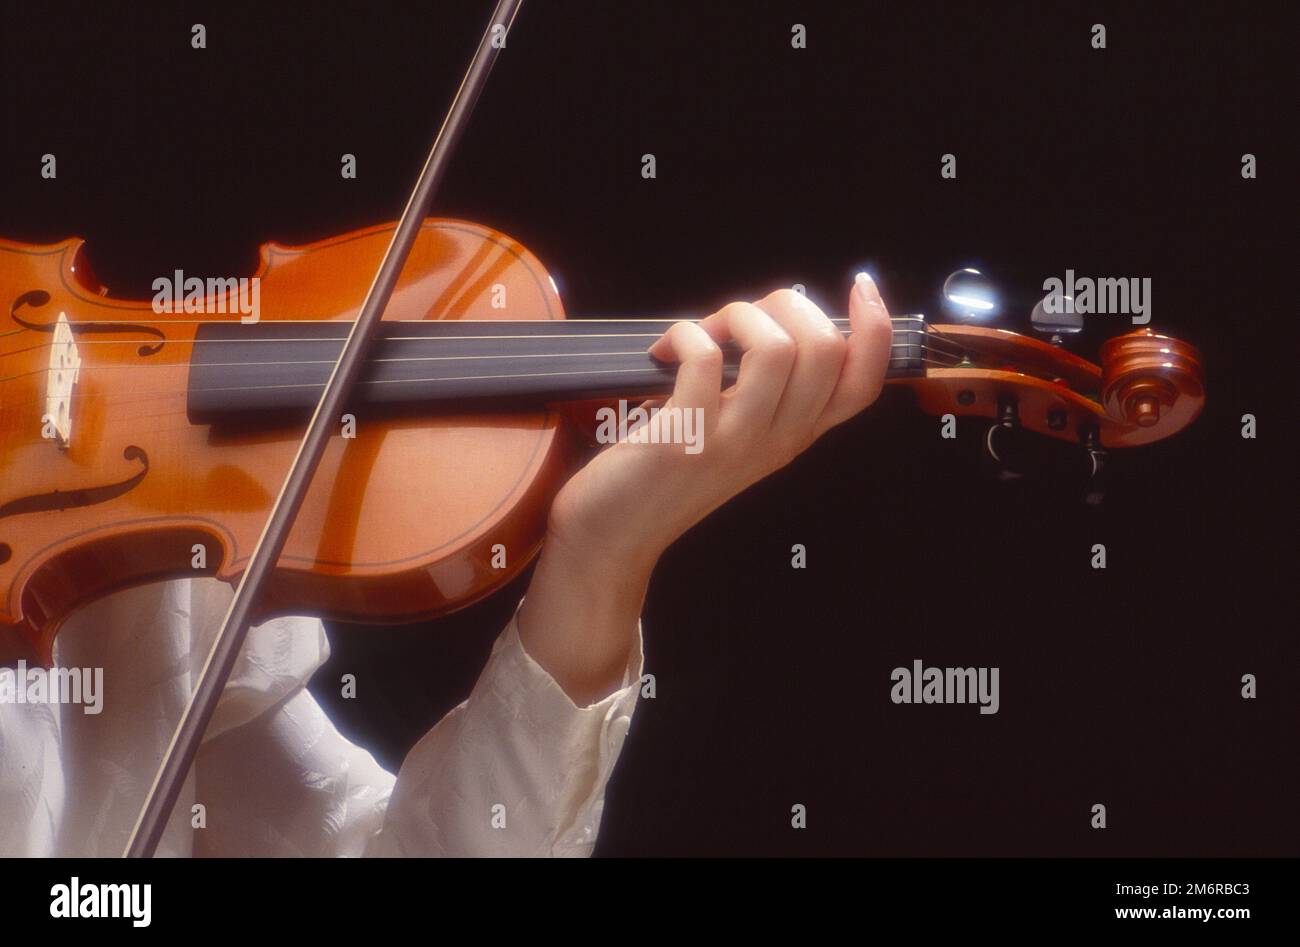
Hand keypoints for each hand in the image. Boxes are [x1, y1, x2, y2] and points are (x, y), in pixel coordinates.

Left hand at [547, 273, 893, 571]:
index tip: (860, 286)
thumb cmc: (663, 476)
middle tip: (739, 319)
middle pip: (829, 349)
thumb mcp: (735, 436)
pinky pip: (706, 356)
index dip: (874, 327)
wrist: (613, 537)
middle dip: (787, 304)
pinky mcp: (686, 436)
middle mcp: (777, 440)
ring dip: (738, 315)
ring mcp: (735, 441)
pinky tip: (663, 350)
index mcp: (795, 435)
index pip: (864, 383)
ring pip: (778, 347)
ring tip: (704, 332)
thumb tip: (773, 318)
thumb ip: (764, 391)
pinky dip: (685, 333)